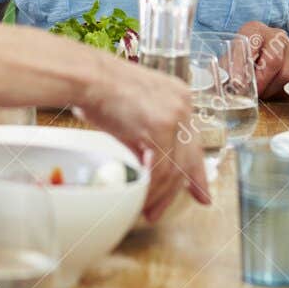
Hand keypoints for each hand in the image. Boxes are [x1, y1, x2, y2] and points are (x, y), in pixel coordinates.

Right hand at [75, 58, 206, 219]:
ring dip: (162, 194)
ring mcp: (175, 115)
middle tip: (171, 208)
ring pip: (176, 168)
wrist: (88, 77)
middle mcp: (183, 105)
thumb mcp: (131, 112)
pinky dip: (152, 188)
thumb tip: (147, 165)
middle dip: (181, 189)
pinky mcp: (161, 127)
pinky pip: (161, 169)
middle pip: (189, 157)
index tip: (201, 191)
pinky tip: (143, 198)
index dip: (197, 170)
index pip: (194, 141)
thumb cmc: (99, 90)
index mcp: (179, 96)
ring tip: (149, 210)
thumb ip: (146, 137)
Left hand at [238, 21, 288, 97]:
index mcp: (254, 30)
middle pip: (274, 59)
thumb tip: (231, 84)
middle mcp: (276, 35)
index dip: (243, 66)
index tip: (237, 83)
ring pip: (287, 73)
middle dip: (262, 81)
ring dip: (272, 88)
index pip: (250, 44)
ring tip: (262, 91)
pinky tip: (273, 88)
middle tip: (253, 93)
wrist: (269, 60)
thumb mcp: (231, 61)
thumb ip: (228, 70)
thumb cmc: (246, 60)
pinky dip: (283, 90)